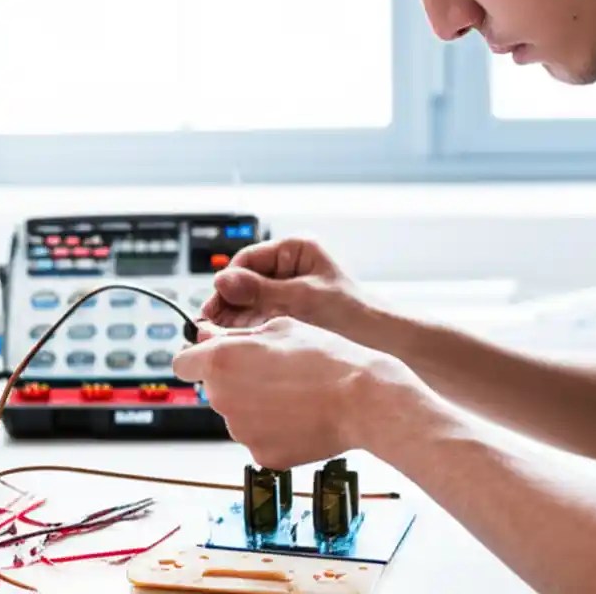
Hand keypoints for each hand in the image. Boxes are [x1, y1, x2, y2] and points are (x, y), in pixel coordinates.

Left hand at [173, 316, 420, 469]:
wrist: (364, 400)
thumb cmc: (326, 358)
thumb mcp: (280, 327)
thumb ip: (238, 336)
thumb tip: (213, 340)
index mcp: (221, 361)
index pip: (183, 363)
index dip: (199, 358)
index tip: (214, 358)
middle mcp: (223, 398)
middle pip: (214, 389)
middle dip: (235, 380)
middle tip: (274, 372)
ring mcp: (241, 431)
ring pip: (238, 415)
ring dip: (256, 406)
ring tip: (295, 395)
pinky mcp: (262, 456)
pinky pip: (259, 439)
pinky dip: (275, 431)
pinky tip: (301, 418)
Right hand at [202, 237, 365, 336]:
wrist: (387, 344)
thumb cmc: (355, 315)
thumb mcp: (302, 299)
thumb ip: (260, 290)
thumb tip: (222, 281)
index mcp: (296, 251)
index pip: (247, 261)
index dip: (227, 284)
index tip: (212, 306)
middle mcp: (292, 269)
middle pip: (246, 283)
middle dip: (227, 305)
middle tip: (207, 327)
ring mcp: (292, 293)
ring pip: (252, 304)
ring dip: (235, 321)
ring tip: (217, 339)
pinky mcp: (294, 317)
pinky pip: (263, 320)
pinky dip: (249, 331)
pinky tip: (237, 344)